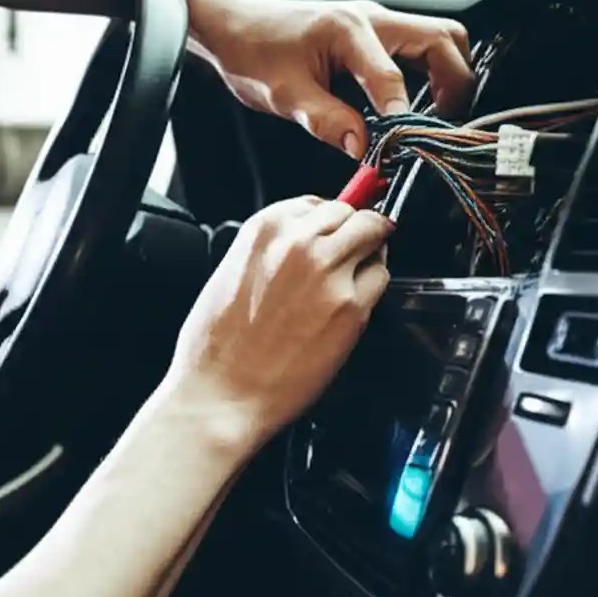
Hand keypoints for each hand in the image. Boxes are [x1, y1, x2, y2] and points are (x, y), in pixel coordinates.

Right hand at [158, 196, 392, 453]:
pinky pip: (381, 277)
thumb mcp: (231, 272)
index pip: (318, 202)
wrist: (222, 394)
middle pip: (352, 214)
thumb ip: (271, 249)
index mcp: (265, 229)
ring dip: (369, 252)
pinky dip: (373, 286)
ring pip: (374, 236)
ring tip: (353, 276)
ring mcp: (330, 272)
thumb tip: (306, 241)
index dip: (330, 219)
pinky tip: (352, 304)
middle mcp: (300, 243)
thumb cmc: (216, 347)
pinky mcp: (352, 307)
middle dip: (354, 231)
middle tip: (350, 252)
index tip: (334, 230)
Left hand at [189, 0, 473, 158]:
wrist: (236, 26)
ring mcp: (377, 23)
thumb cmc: (254, 52)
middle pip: (443, 40)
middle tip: (441, 126)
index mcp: (347, 30)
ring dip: (448, 75)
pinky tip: (414, 105)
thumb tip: (362, 148)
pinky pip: (421, 47)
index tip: (401, 147)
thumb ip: (325, 121)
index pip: (392, 77)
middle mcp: (371, 19)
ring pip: (440, 38)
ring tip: (434, 116)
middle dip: (453, 84)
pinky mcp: (376, 34)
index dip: (401, 117)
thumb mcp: (283, 95)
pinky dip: (432, 74)